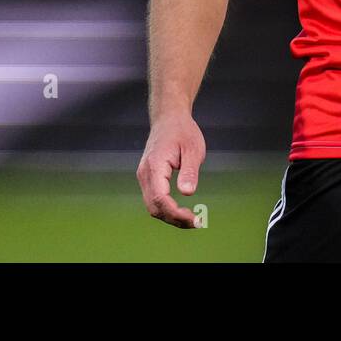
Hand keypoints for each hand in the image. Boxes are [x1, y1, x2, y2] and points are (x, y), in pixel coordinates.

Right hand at [137, 110, 206, 227]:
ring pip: (152, 206)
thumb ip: (189, 171)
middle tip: (196, 222)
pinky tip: (182, 211)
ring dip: (170, 217)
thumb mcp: (193, 149)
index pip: (160, 198)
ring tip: (192, 219)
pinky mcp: (147, 178)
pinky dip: (166, 209)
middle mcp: (145, 173)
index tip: (194, 219)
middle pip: (154, 207)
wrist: (169, 118)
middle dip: (174, 219)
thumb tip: (187, 193)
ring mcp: (144, 176)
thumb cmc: (183, 131)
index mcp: (155, 166)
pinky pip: (154, 200)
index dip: (176, 213)